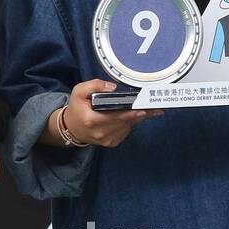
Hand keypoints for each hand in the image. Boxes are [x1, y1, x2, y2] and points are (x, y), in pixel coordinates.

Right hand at [50, 79, 164, 148]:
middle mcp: (100, 133)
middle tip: (157, 107)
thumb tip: (113, 87)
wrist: (72, 127)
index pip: (116, 116)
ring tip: (149, 109)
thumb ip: (94, 85)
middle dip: (142, 114)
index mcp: (91, 120)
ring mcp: (107, 140)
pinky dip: (131, 122)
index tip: (146, 109)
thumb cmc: (77, 108)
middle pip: (126, 122)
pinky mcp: (112, 143)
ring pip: (129, 126)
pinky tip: (134, 115)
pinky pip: (127, 131)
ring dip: (138, 118)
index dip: (132, 113)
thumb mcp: (79, 91)